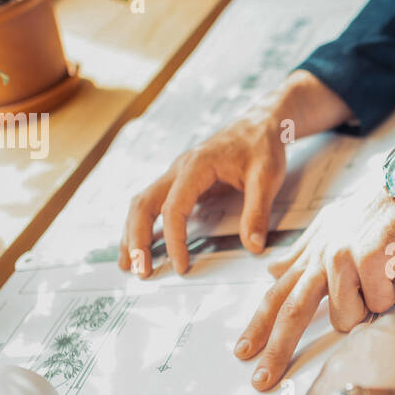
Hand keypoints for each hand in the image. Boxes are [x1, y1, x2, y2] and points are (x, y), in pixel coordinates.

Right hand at [118, 70, 349, 275]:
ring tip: (128, 264)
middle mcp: (179, 169)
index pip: (173, 207)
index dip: (174, 239)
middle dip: (136, 238)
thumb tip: (253, 246)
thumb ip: (257, 211)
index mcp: (196, 165)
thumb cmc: (262, 146)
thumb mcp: (266, 177)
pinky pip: (153, 203)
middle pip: (143, 204)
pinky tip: (141, 245)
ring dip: (132, 233)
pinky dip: (142, 225)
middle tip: (138, 270)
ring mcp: (176, 175)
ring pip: (142, 203)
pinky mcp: (181, 182)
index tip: (180, 265)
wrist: (260, 123)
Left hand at [235, 186, 394, 390]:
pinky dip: (389, 295)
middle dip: (275, 350)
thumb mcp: (329, 227)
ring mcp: (344, 256)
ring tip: (377, 284)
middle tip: (262, 379)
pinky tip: (393, 272)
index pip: (276, 296)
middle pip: (292, 312)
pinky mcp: (370, 257)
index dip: (257, 326)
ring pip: (344, 316)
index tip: (243, 352)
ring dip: (365, 309)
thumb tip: (271, 269)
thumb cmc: (373, 211)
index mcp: (310, 256)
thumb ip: (300, 253)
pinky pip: (378, 302)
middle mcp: (321, 258)